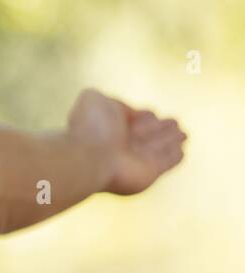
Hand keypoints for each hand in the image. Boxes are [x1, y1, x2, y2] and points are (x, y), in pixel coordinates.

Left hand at [66, 87, 186, 195]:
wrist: (90, 159)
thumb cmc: (90, 128)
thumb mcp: (94, 99)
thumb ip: (112, 101)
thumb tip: (128, 110)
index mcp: (109, 125)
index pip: (132, 118)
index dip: (142, 115)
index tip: (150, 112)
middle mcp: (122, 143)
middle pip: (146, 133)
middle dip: (161, 127)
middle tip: (174, 122)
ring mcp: (136, 159)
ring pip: (159, 146)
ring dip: (171, 139)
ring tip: (183, 133)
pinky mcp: (150, 172)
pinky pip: (167, 162)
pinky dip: (174, 157)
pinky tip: (181, 151)